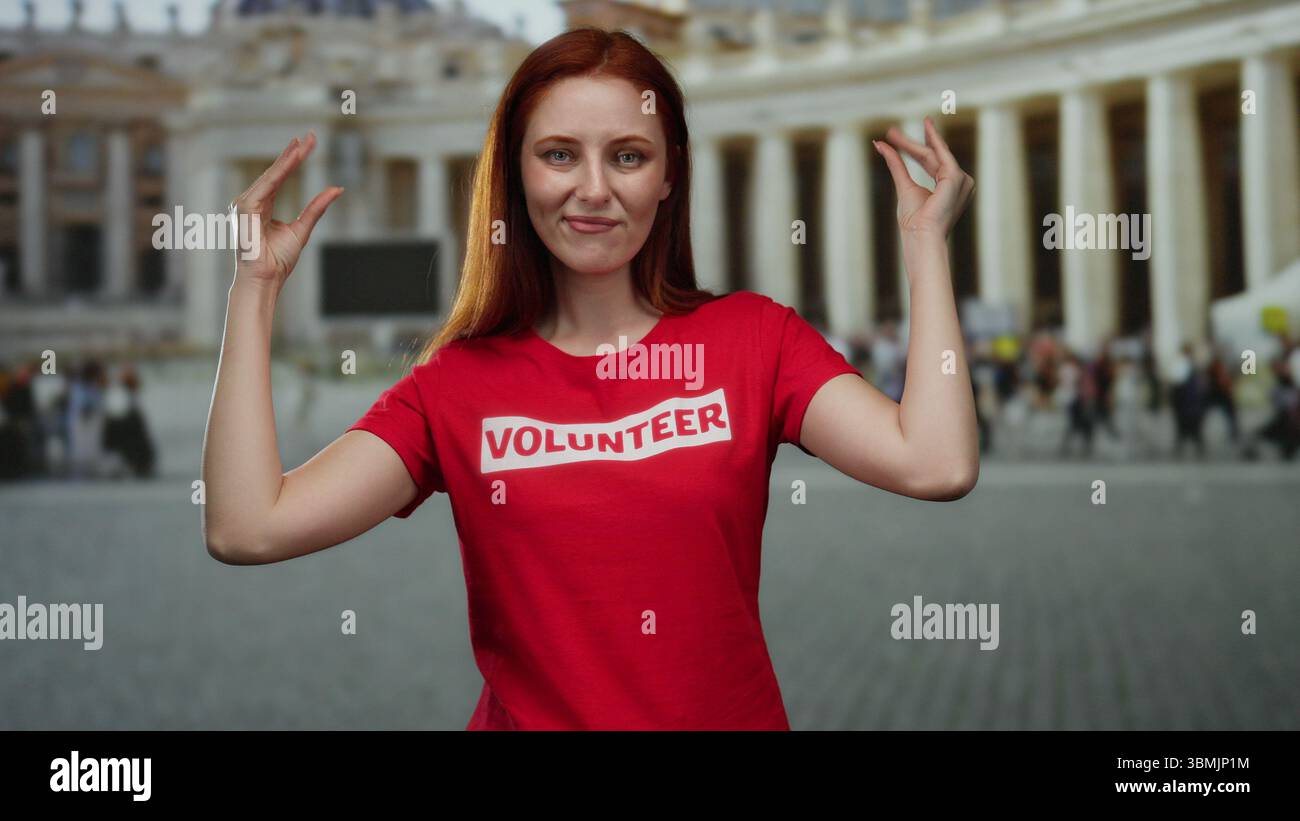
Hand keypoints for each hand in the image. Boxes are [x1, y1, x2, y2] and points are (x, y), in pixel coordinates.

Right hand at [230, 130, 341, 290]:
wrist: (265, 279)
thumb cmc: (278, 260)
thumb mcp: (302, 229)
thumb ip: (316, 208)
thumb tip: (337, 189)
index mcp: (261, 205)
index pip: (279, 177)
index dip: (294, 159)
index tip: (308, 143)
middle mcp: (250, 201)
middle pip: (275, 172)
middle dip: (293, 153)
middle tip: (310, 136)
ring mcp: (244, 204)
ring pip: (271, 176)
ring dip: (288, 158)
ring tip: (303, 143)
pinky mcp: (244, 208)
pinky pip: (267, 185)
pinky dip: (280, 171)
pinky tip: (293, 159)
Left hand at [874, 117, 973, 238]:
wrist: (921, 236)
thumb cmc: (914, 221)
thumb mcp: (904, 185)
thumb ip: (896, 164)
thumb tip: (881, 145)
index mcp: (951, 187)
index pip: (933, 162)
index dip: (917, 148)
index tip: (901, 136)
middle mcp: (961, 182)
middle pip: (933, 156)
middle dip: (912, 142)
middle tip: (892, 131)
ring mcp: (961, 180)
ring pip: (933, 154)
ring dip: (912, 144)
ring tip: (891, 134)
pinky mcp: (956, 177)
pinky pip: (939, 155)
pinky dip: (925, 145)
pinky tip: (907, 140)